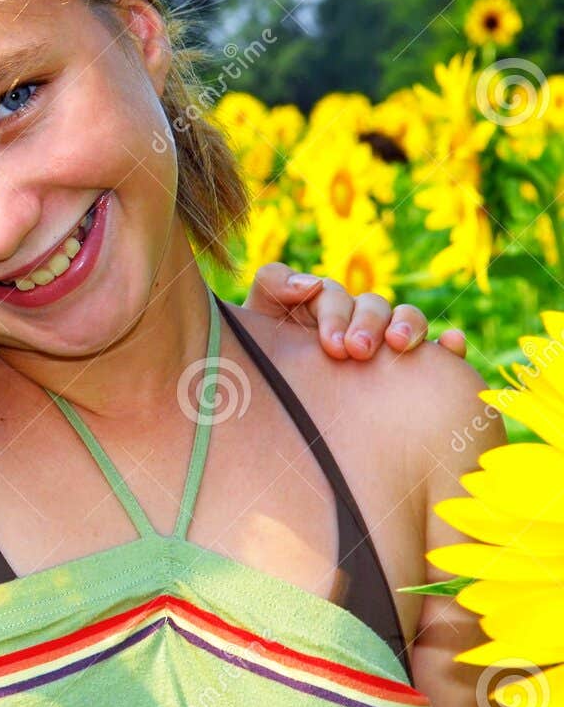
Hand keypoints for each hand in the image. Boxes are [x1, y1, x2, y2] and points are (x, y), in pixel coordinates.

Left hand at [245, 262, 467, 360]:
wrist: (275, 426)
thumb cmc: (263, 372)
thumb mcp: (255, 327)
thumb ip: (274, 286)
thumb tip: (312, 280)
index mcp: (314, 308)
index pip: (327, 292)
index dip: (331, 309)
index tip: (331, 345)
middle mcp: (352, 321)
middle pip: (370, 305)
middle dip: (366, 324)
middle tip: (356, 351)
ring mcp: (382, 344)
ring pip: (406, 319)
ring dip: (407, 326)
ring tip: (399, 346)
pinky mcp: (410, 369)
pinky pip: (439, 349)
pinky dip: (448, 343)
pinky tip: (451, 345)